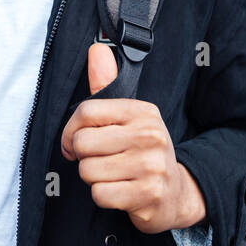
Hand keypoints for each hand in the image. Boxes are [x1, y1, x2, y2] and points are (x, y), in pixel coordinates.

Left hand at [59, 43, 206, 233]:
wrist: (175, 193)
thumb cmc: (142, 152)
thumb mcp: (128, 117)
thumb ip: (108, 84)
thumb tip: (96, 49)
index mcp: (142, 112)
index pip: (86, 112)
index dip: (70, 130)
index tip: (73, 141)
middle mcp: (150, 135)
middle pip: (83, 143)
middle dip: (84, 157)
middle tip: (101, 161)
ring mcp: (151, 166)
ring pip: (88, 171)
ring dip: (93, 178)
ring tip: (113, 176)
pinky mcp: (148, 195)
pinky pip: (100, 195)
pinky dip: (103, 197)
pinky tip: (120, 192)